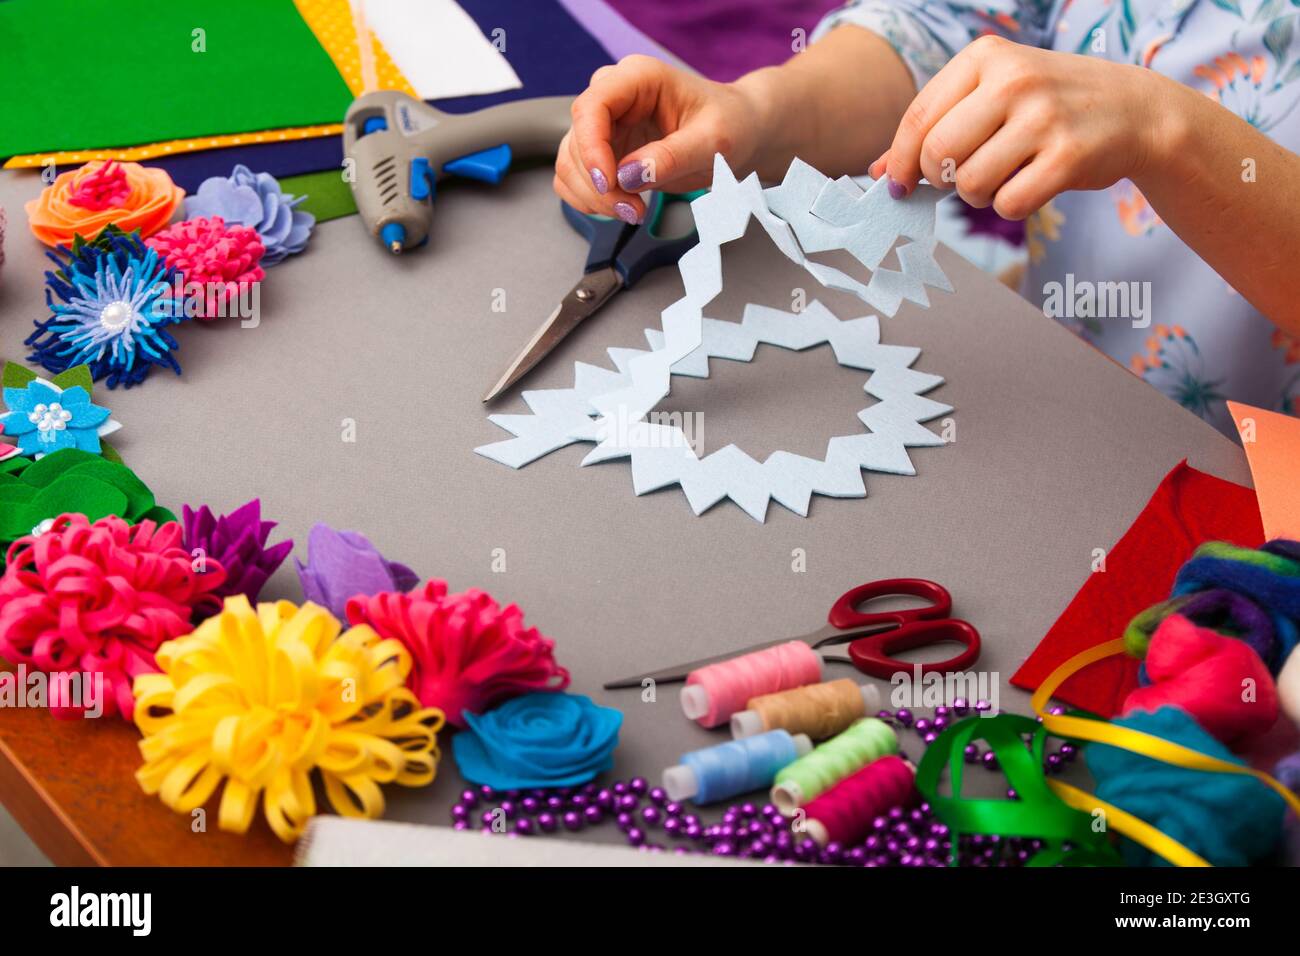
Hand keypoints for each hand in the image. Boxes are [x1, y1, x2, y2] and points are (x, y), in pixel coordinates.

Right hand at [554, 55, 767, 222]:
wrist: (738, 133)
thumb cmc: (730, 125)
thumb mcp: (712, 142)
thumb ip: (672, 156)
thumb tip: (630, 176)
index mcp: (638, 78)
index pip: (592, 107)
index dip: (591, 147)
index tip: (608, 182)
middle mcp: (614, 97)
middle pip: (576, 141)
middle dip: (598, 184)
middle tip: (633, 210)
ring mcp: (605, 126)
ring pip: (570, 164)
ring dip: (593, 197)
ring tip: (633, 212)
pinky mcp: (603, 151)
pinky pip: (575, 178)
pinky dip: (590, 200)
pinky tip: (621, 207)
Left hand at [869, 36, 1173, 219]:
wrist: (1136, 110)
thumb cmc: (1048, 106)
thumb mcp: (991, 97)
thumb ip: (935, 129)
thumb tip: (876, 175)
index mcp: (987, 57)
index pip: (918, 119)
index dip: (899, 161)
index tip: (898, 185)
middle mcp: (1015, 80)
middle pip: (937, 154)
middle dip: (941, 178)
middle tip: (962, 177)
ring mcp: (1044, 117)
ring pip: (970, 183)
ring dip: (978, 194)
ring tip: (1003, 176)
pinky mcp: (1068, 157)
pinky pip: (1008, 204)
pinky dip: (1010, 206)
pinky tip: (1030, 185)